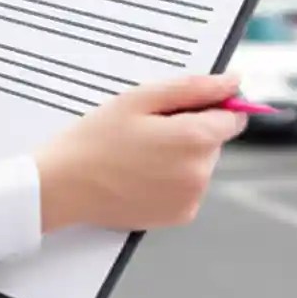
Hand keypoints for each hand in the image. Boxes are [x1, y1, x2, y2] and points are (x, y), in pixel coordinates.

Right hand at [36, 73, 246, 232]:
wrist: (63, 186)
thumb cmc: (95, 139)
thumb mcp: (141, 99)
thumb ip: (194, 87)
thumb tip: (233, 81)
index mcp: (195, 140)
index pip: (234, 116)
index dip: (212, 106)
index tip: (183, 106)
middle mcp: (200, 173)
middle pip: (216, 140)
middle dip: (192, 130)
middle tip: (149, 129)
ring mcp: (191, 198)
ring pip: (202, 164)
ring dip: (182, 155)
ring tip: (141, 153)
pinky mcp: (180, 215)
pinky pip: (190, 187)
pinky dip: (174, 179)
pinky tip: (143, 174)